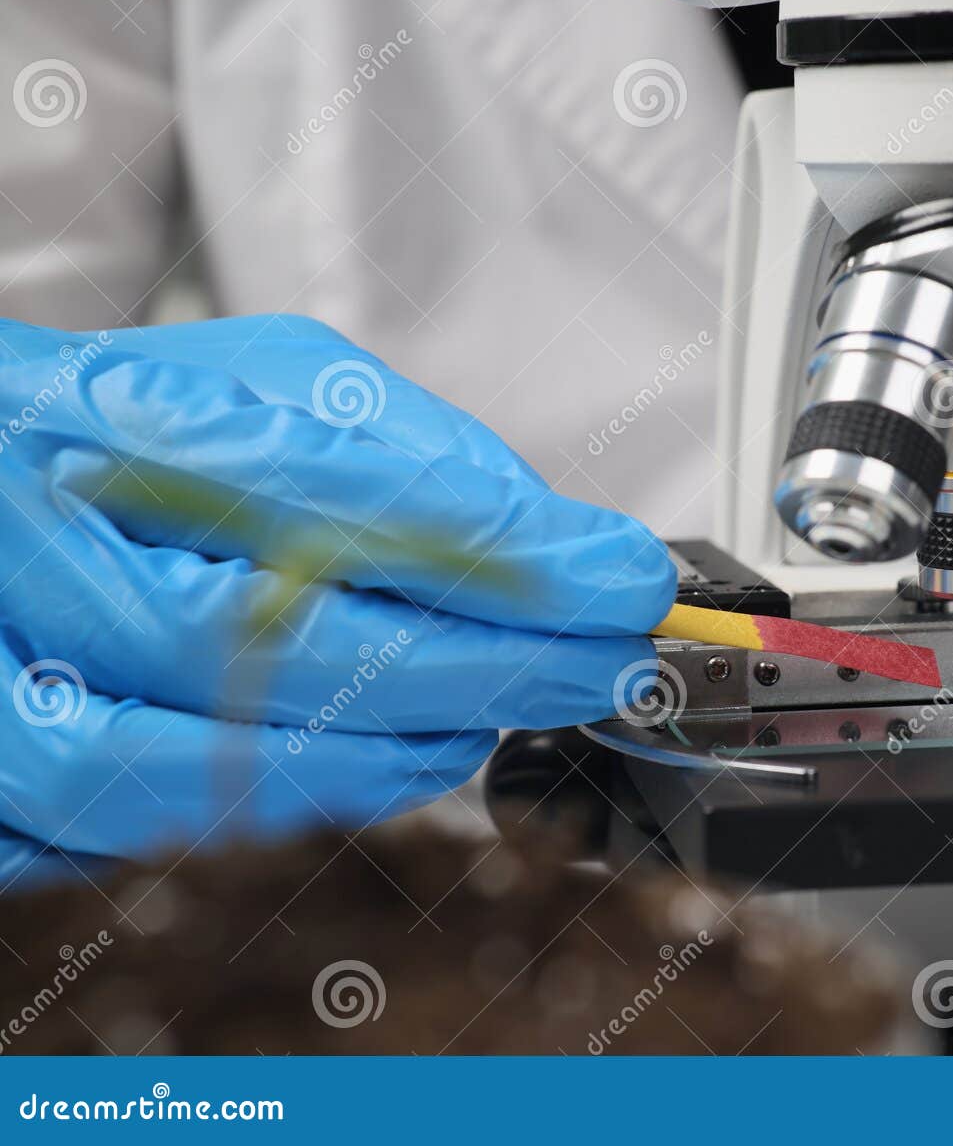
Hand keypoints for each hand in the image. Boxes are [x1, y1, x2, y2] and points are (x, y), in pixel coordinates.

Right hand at [0, 315, 673, 875]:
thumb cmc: (119, 427)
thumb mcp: (258, 384)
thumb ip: (394, 449)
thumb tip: (545, 539)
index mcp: (89, 410)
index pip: (318, 488)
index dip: (488, 551)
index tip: (617, 577)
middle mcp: (12, 540)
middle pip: (253, 638)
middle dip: (464, 667)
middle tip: (596, 665)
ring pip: (162, 770)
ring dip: (366, 765)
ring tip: (486, 728)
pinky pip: (104, 842)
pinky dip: (264, 812)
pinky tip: (367, 769)